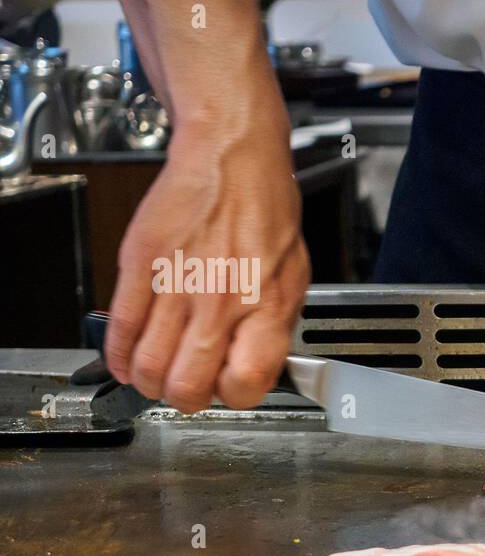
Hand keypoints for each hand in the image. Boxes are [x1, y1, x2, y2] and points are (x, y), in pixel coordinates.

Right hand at [104, 121, 309, 413]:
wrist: (232, 158)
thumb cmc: (267, 213)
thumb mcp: (295, 277)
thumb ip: (275, 326)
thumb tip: (258, 366)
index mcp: (267, 309)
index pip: (245, 385)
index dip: (233, 396)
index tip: (227, 388)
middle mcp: (223, 303)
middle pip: (187, 386)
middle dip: (183, 397)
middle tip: (184, 388)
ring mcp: (178, 286)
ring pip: (149, 365)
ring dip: (148, 381)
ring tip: (155, 375)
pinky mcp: (141, 266)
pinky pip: (121, 327)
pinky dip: (117, 353)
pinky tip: (125, 358)